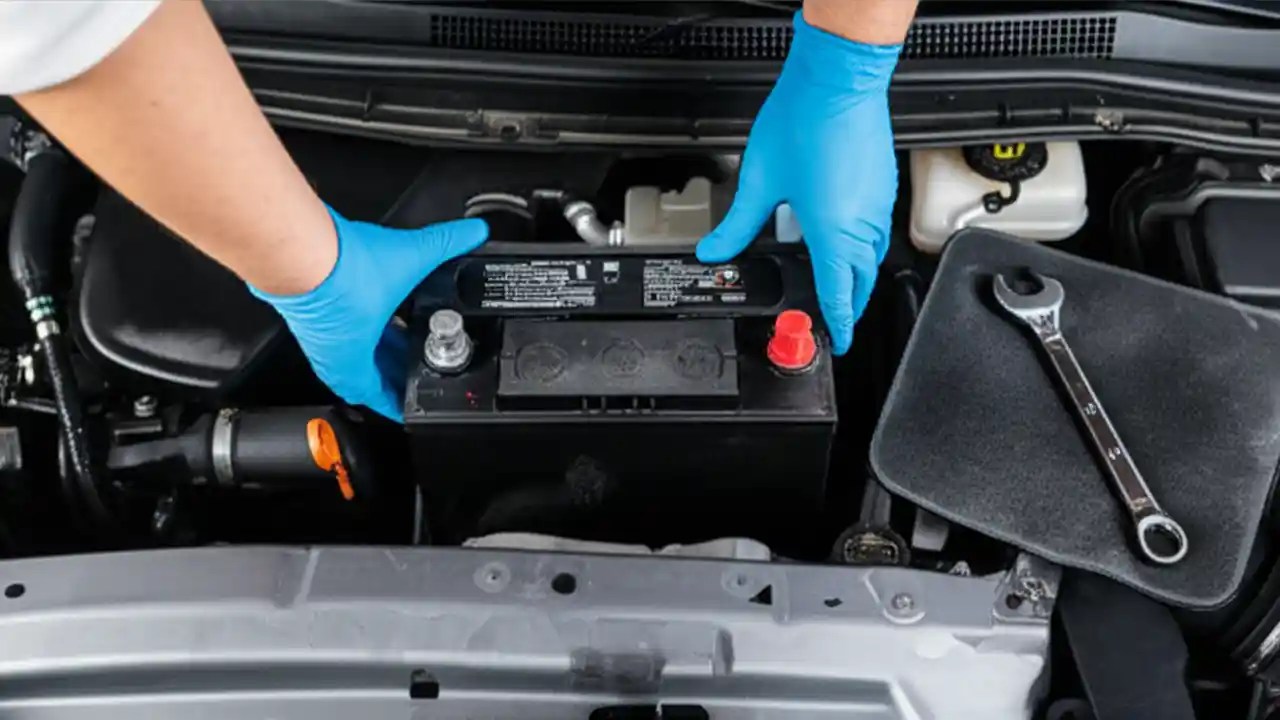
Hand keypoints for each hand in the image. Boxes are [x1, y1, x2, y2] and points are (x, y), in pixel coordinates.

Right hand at [251, 208, 487, 420]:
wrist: (297, 247)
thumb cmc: (340, 271)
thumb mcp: (409, 259)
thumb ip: (444, 243)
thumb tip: (474, 233)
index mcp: (352, 359)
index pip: (377, 395)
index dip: (397, 402)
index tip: (410, 406)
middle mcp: (331, 351)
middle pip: (367, 373)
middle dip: (394, 370)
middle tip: (417, 368)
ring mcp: (318, 330)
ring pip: (351, 349)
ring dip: (376, 346)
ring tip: (402, 338)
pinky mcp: (308, 306)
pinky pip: (338, 326)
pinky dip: (360, 322)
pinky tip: (372, 307)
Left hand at [695, 12, 900, 354]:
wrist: (837, 80)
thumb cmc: (803, 122)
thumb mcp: (758, 183)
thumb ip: (736, 226)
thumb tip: (713, 252)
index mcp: (833, 231)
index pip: (838, 293)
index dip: (838, 323)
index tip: (839, 341)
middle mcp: (861, 223)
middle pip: (862, 281)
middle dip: (850, 305)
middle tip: (837, 319)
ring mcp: (877, 204)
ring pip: (872, 256)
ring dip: (857, 276)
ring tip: (838, 284)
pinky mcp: (881, 186)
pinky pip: (875, 231)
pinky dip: (863, 247)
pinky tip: (842, 239)